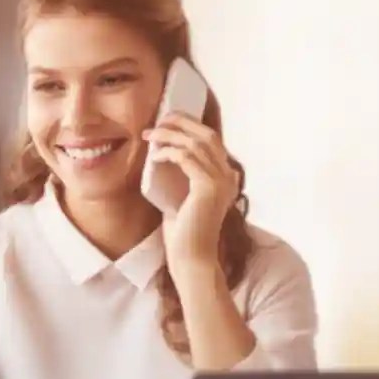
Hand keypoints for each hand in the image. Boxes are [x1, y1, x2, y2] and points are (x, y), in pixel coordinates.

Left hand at [142, 112, 240, 265]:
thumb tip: (164, 155)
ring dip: (169, 135)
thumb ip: (182, 177)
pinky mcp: (208, 188)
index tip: (167, 121)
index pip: (212, 140)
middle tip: (158, 121)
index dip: (191, 125)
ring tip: (149, 135)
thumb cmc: (184, 233)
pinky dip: (169, 153)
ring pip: (195, 143)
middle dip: (182, 122)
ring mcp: (221, 181)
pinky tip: (155, 157)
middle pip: (207, 134)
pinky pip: (187, 158)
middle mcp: (228, 176)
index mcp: (226, 177)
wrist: (192, 258)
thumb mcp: (183, 197)